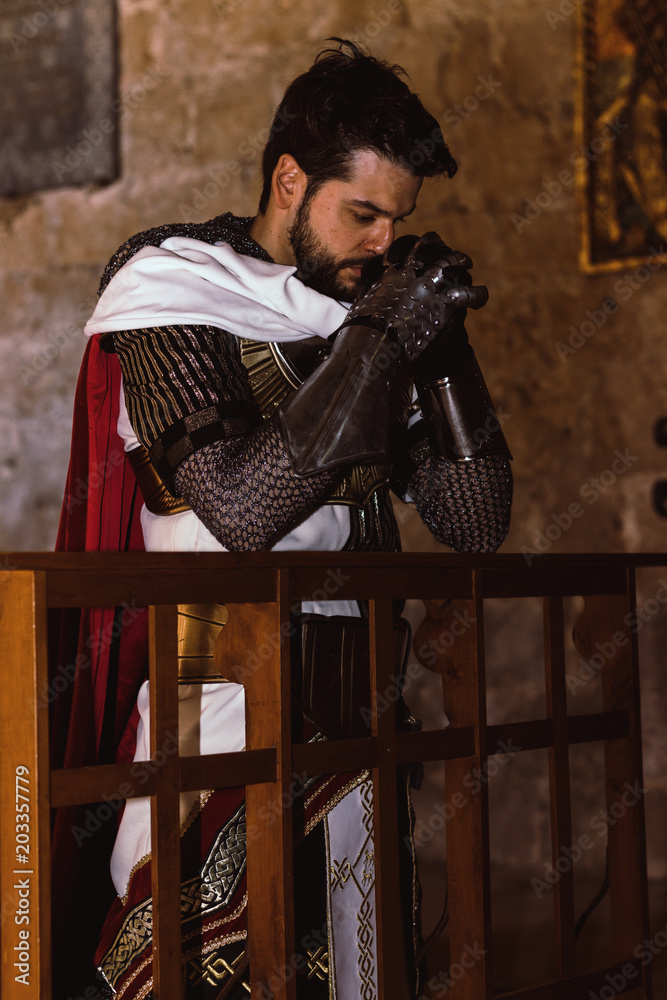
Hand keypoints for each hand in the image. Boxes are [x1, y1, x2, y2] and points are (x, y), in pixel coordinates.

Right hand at [345, 232, 487, 359]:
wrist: (377, 340)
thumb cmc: (368, 322)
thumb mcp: (366, 294)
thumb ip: (372, 279)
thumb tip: (375, 270)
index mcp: (395, 269)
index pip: (409, 244)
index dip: (417, 245)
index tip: (419, 252)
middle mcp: (414, 271)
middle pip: (432, 247)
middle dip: (442, 249)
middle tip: (448, 254)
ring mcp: (431, 284)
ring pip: (452, 262)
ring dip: (461, 262)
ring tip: (466, 265)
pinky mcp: (444, 302)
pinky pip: (467, 293)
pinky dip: (476, 296)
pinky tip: (477, 300)